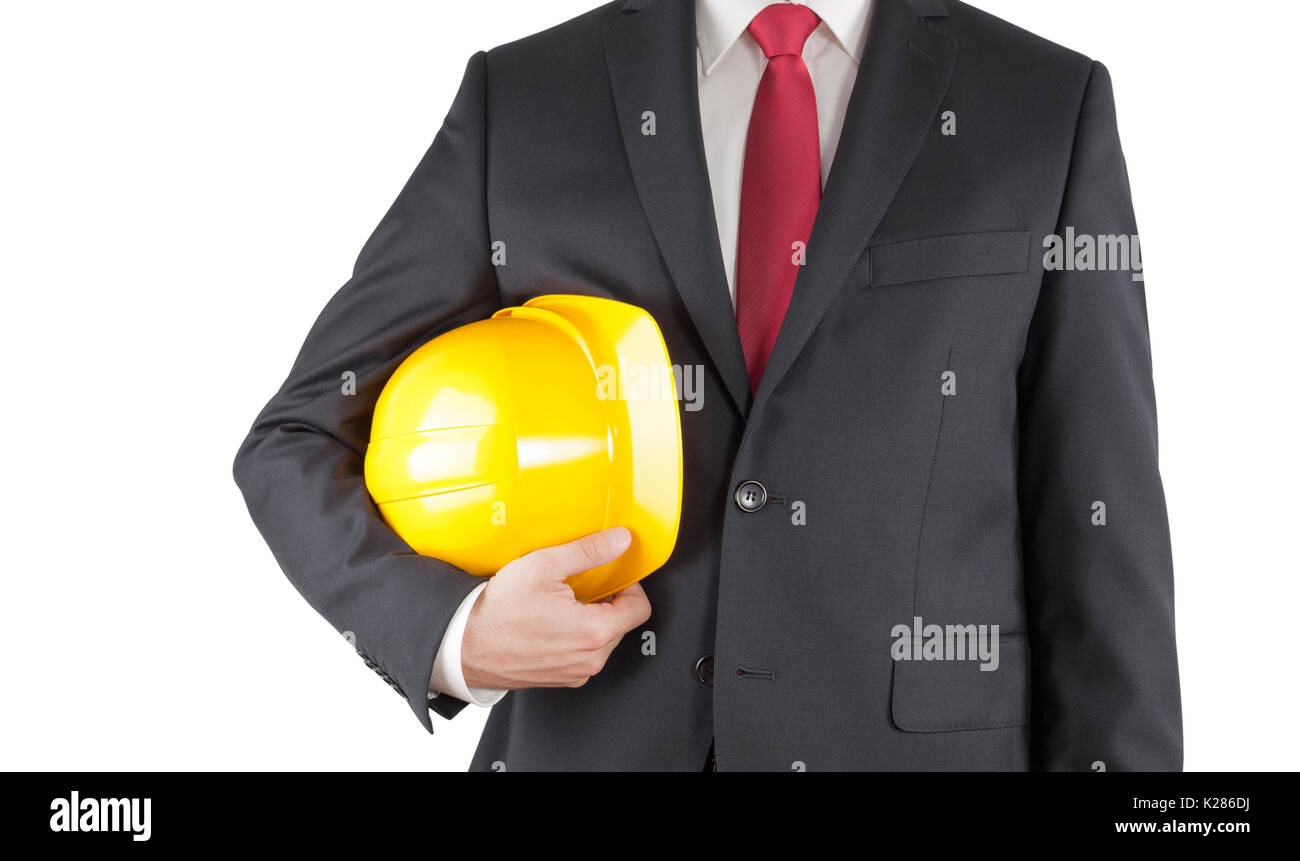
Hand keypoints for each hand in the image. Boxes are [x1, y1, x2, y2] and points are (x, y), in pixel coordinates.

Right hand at [460, 527, 651, 689]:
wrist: (462, 645)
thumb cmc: (497, 611)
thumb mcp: (544, 565)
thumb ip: (589, 551)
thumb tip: (619, 541)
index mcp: (594, 632)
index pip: (639, 608)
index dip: (629, 586)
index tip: (613, 575)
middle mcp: (589, 659)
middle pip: (621, 624)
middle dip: (607, 601)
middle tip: (581, 586)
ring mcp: (575, 673)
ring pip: (602, 640)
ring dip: (590, 619)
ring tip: (561, 603)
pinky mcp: (562, 679)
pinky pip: (582, 654)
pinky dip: (575, 637)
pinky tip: (551, 621)